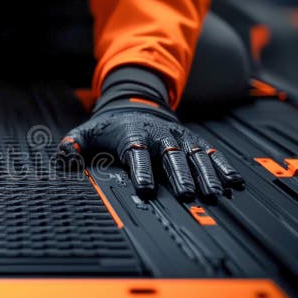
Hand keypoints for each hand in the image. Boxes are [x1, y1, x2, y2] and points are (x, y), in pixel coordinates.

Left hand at [57, 109, 242, 200]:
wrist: (137, 102)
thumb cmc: (110, 126)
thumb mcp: (87, 132)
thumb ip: (74, 145)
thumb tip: (64, 157)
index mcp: (133, 136)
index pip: (136, 154)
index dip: (141, 170)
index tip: (144, 188)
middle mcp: (159, 136)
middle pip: (171, 157)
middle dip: (180, 175)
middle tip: (187, 194)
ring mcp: (179, 139)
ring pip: (194, 156)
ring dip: (205, 175)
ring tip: (215, 194)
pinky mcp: (193, 142)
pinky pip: (210, 154)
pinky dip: (222, 166)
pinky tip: (233, 182)